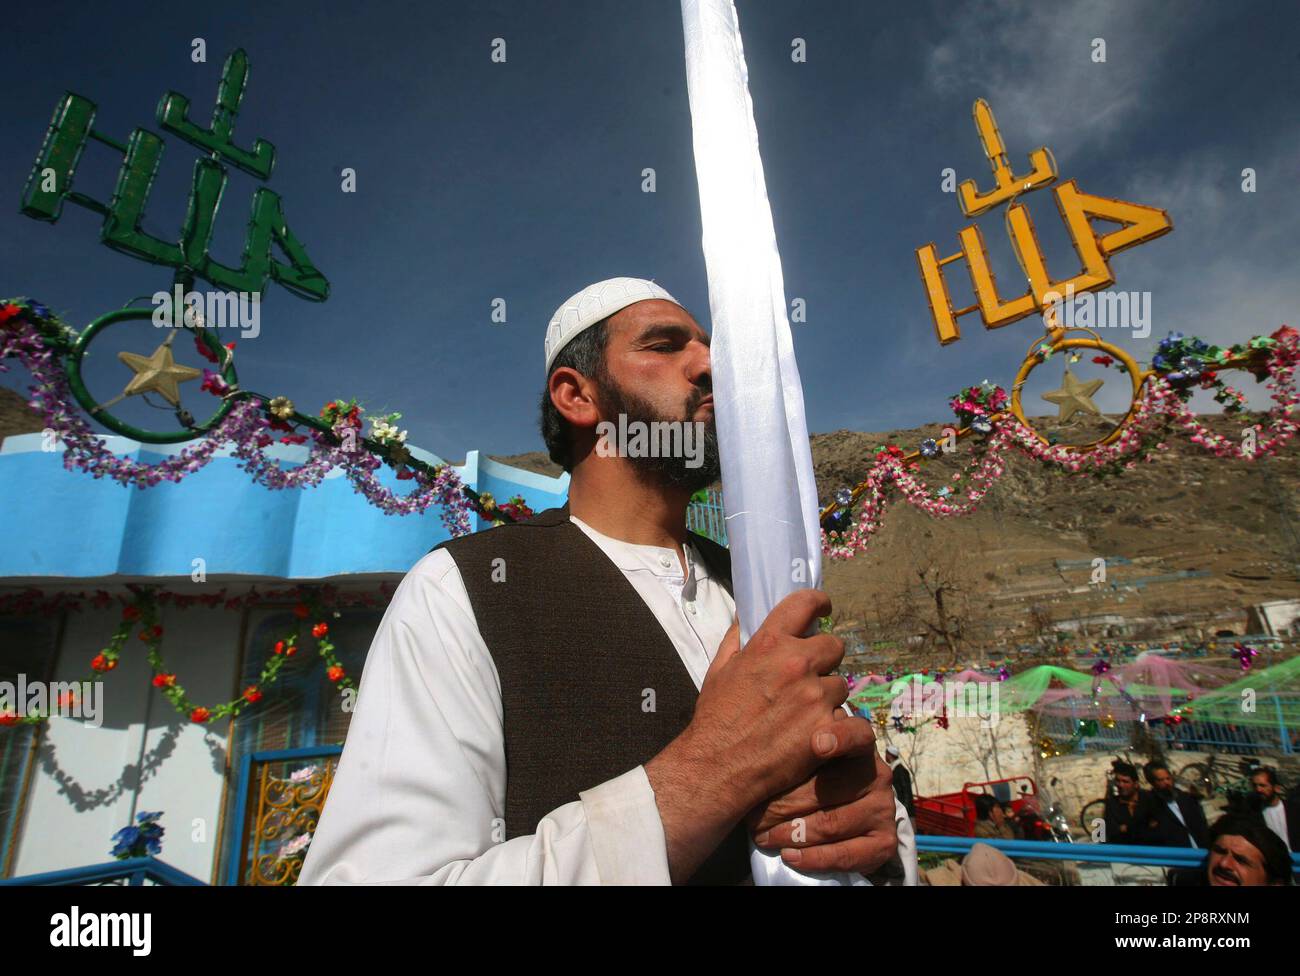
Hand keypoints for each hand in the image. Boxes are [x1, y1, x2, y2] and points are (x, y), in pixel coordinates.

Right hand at [645, 590, 848, 880]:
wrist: (717, 766)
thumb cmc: (715, 719)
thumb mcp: (718, 670)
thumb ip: (735, 640)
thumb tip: (747, 618)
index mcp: (769, 643)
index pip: (804, 603)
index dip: (819, 603)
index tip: (824, 609)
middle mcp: (796, 663)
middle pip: (833, 646)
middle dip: (825, 659)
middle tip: (810, 677)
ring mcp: (815, 695)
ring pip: (841, 686)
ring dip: (829, 697)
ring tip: (808, 715)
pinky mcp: (827, 727)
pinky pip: (852, 720)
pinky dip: (842, 728)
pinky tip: (830, 736)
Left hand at [748, 737, 899, 874]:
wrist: (845, 817)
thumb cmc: (812, 780)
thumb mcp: (806, 759)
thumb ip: (795, 751)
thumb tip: (755, 752)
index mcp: (860, 746)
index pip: (857, 734)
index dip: (840, 737)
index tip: (816, 744)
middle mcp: (878, 774)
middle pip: (826, 789)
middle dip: (781, 805)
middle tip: (752, 817)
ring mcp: (884, 809)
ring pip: (830, 823)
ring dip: (790, 833)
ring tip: (762, 836)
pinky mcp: (885, 842)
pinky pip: (844, 854)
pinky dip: (813, 858)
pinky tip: (789, 855)